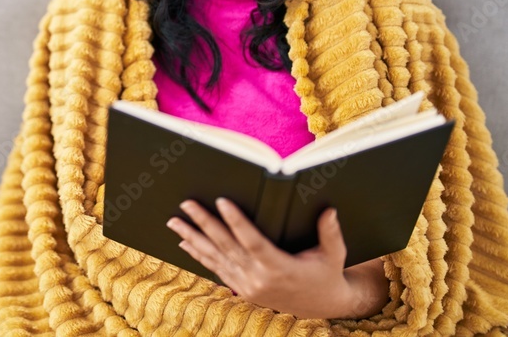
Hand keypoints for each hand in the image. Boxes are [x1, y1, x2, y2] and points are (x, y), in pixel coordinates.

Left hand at [166, 198, 387, 318]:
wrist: (322, 305)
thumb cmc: (327, 274)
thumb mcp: (333, 254)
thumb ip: (329, 232)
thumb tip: (329, 210)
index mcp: (280, 268)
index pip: (252, 241)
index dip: (236, 221)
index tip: (221, 201)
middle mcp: (259, 279)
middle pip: (226, 246)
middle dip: (204, 223)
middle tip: (187, 204)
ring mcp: (248, 286)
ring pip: (215, 258)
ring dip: (193, 239)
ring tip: (174, 222)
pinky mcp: (242, 290)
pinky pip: (217, 270)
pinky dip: (199, 256)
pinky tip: (185, 243)